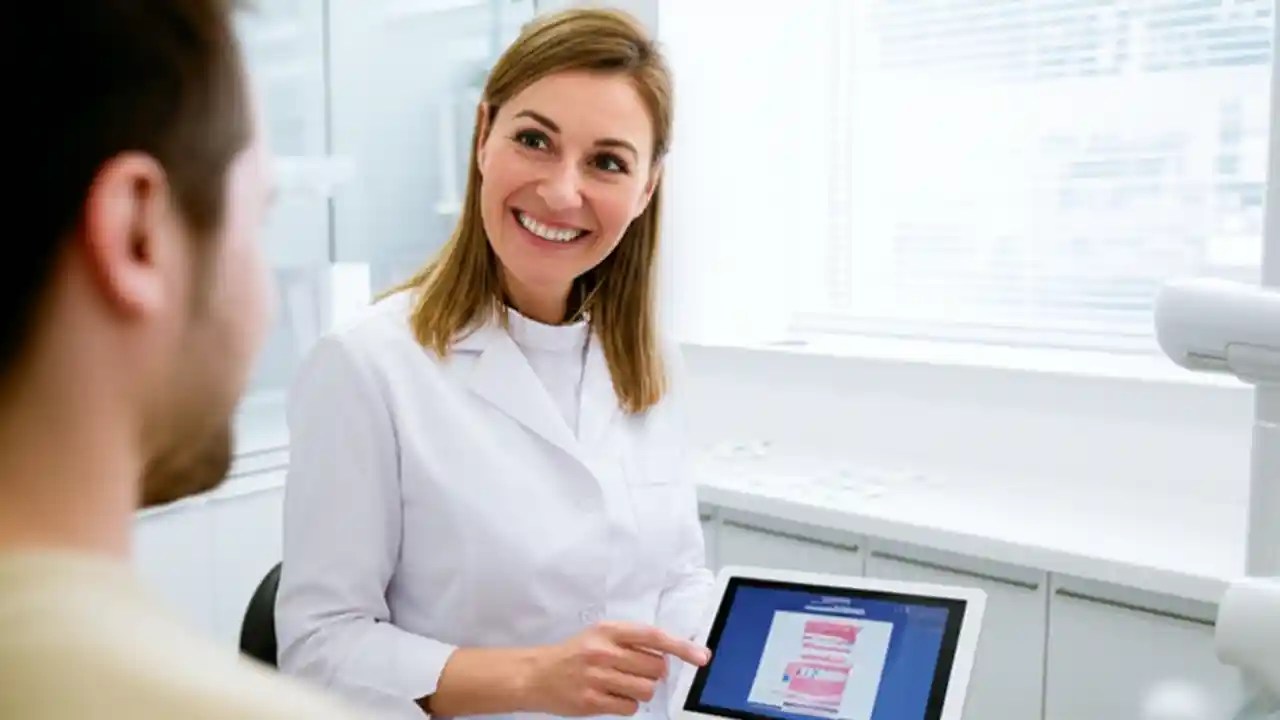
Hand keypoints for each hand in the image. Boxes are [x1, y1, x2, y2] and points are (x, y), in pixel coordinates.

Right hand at [521, 621, 710, 716]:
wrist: (536, 674)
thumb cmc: (573, 655)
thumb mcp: (599, 636)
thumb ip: (631, 641)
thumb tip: (667, 656)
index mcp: (609, 631)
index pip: (654, 637)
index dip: (682, 647)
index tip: (702, 657)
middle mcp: (604, 651)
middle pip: (655, 668)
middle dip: (652, 674)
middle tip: (632, 672)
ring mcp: (597, 677)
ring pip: (646, 690)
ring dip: (640, 691)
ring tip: (620, 685)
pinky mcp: (592, 701)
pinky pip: (629, 708)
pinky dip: (626, 704)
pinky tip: (610, 696)